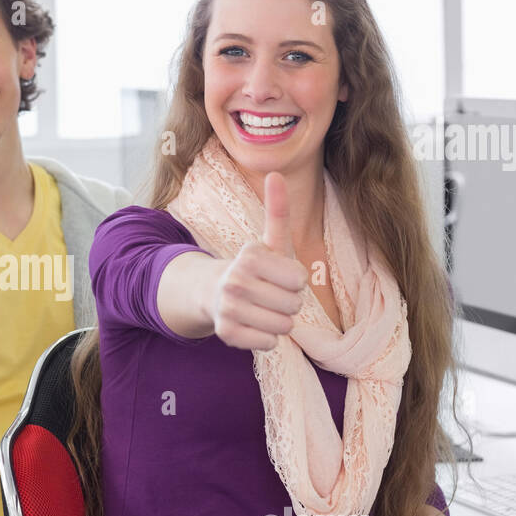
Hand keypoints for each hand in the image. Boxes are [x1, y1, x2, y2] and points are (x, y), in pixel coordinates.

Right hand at [209, 171, 307, 350]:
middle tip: (269, 294)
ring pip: (283, 326)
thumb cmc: (256, 268)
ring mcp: (228, 308)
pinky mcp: (226, 333)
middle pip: (294, 305)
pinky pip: (269, 343)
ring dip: (278, 321)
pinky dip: (266, 338)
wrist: (215, 293)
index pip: (300, 281)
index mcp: (249, 256)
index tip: (277, 275)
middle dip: (289, 302)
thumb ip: (278, 209)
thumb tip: (276, 172)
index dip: (294, 280)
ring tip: (262, 309)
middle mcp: (235, 281)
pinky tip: (253, 325)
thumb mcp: (270, 241)